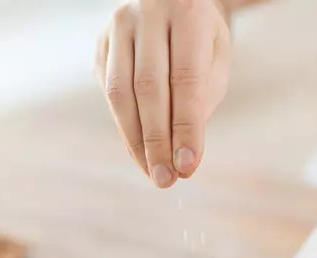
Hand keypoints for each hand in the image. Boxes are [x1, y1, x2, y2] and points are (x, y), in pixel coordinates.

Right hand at [95, 0, 231, 187]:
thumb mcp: (217, 60)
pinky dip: (126, 129)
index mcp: (186, 10)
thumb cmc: (202, 38)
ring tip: (153, 173)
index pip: (185, 79)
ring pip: (119, 92)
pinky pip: (109, 94)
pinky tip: (141, 153)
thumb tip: (181, 156)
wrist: (173, 1)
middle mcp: (146, 12)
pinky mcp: (100, 44)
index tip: (188, 166)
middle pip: (147, 87)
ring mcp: (117, 26)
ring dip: (136, 141)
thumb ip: (202, 101)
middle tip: (167, 180)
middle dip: (157, 141)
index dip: (185, 127)